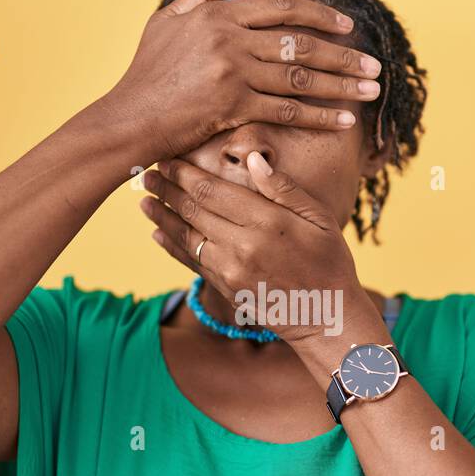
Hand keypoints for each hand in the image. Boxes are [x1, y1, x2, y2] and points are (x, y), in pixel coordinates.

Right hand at [104, 0, 383, 166]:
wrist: (129, 117)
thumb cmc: (146, 73)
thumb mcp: (169, 22)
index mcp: (219, 15)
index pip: (282, 9)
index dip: (319, 15)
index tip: (346, 26)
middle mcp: (230, 39)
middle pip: (301, 44)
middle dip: (343, 56)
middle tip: (373, 65)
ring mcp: (233, 73)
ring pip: (300, 77)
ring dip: (342, 85)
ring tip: (371, 90)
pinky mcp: (233, 106)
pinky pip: (287, 111)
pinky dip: (319, 117)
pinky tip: (344, 121)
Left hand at [138, 153, 375, 345]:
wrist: (327, 317)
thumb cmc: (330, 261)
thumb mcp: (319, 218)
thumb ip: (283, 188)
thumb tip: (252, 158)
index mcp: (266, 221)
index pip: (213, 190)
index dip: (185, 173)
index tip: (168, 159)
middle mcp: (242, 245)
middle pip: (193, 210)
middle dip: (167, 190)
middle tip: (147, 174)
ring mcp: (230, 270)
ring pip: (186, 236)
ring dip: (162, 217)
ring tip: (144, 201)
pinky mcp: (225, 289)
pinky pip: (191, 262)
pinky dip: (172, 246)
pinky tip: (158, 234)